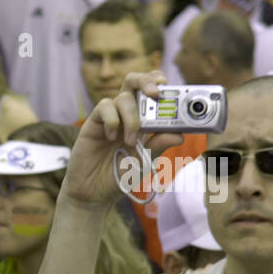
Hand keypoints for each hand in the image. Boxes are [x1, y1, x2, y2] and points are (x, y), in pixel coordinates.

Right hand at [61, 70, 183, 209]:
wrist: (93, 192)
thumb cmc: (120, 175)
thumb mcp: (145, 161)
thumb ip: (159, 145)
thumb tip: (179, 134)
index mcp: (143, 120)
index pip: (153, 93)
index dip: (162, 85)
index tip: (172, 89)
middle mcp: (127, 114)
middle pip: (135, 82)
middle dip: (147, 81)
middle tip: (156, 92)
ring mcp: (110, 117)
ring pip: (123, 97)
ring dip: (132, 117)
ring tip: (130, 142)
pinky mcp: (94, 123)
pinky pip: (105, 107)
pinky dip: (112, 120)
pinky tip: (111, 138)